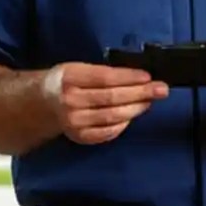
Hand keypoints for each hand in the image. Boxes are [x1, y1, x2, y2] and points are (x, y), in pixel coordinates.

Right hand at [45, 62, 167, 144]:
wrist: (43, 103)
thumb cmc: (67, 81)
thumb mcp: (78, 68)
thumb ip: (102, 72)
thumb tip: (137, 77)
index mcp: (70, 77)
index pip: (105, 78)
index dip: (129, 78)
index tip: (148, 77)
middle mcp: (70, 100)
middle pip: (111, 98)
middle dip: (140, 93)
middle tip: (161, 89)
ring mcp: (74, 121)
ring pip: (112, 116)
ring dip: (135, 109)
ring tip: (149, 101)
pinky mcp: (79, 136)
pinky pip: (107, 132)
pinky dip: (123, 124)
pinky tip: (132, 115)